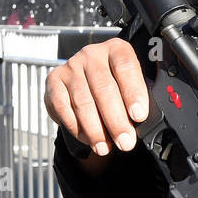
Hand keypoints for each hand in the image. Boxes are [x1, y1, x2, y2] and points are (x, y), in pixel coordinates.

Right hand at [44, 40, 148, 172]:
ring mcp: (71, 66)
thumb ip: (138, 98)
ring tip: (105, 147)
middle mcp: (92, 54)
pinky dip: (76, 127)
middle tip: (125, 142)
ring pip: (83, 102)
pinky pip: (63, 107)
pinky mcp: (54, 80)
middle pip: (104, 88)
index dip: (133, 93)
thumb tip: (144, 122)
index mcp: (117, 49)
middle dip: (116, 120)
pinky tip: (88, 139)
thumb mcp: (131, 84)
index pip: (126, 67)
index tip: (139, 116)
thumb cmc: (115, 85)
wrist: (86, 82)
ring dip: (95, 130)